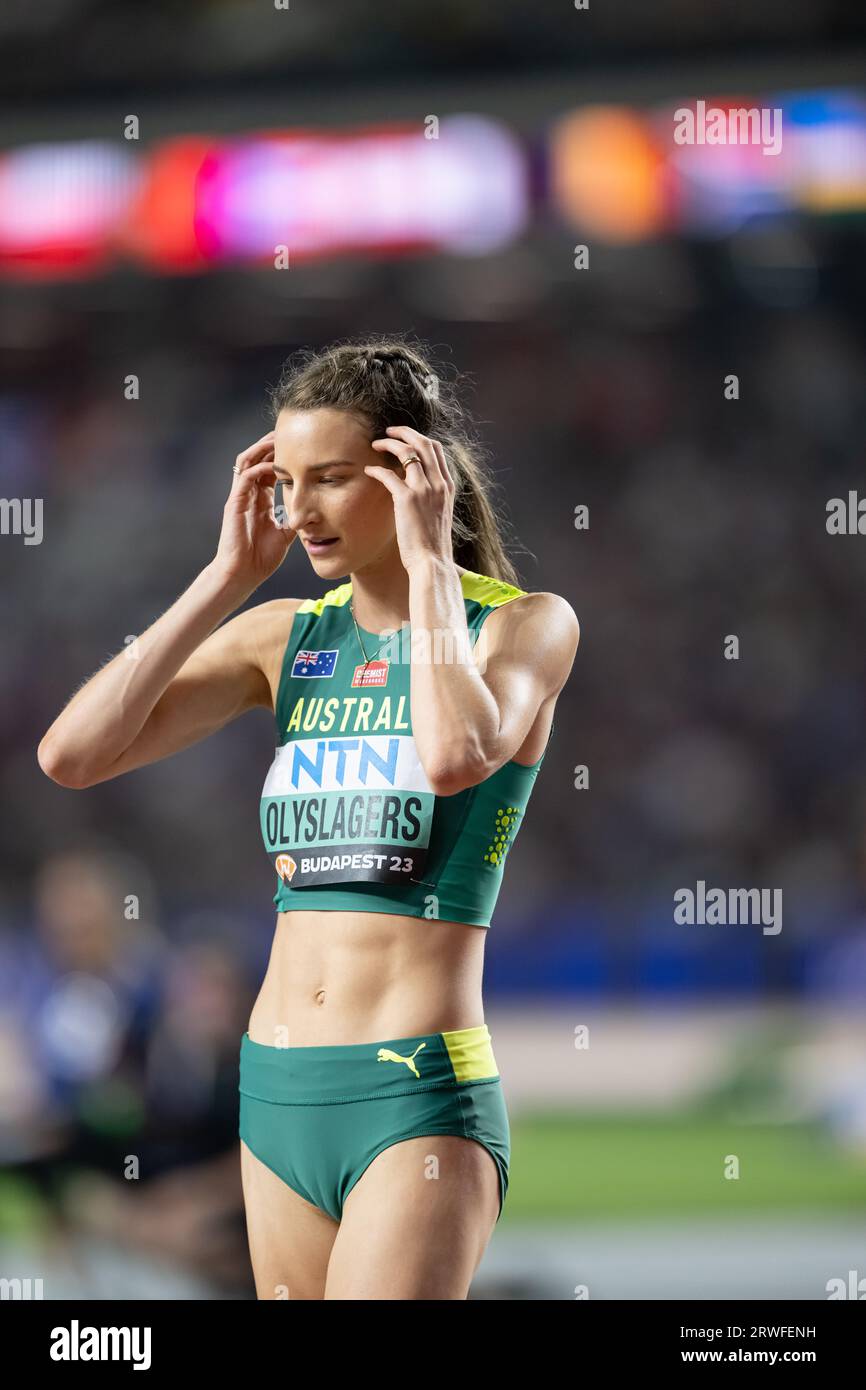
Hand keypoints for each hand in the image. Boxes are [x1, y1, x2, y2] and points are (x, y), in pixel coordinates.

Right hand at [213, 432, 295, 589]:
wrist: (243, 573)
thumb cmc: (260, 557)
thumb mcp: (285, 534)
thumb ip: (295, 519)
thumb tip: (314, 512)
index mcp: (259, 499)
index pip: (268, 468)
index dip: (281, 456)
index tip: (299, 446)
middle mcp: (248, 493)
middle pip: (256, 458)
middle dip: (271, 444)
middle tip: (289, 433)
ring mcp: (239, 497)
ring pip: (246, 461)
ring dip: (262, 448)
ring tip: (278, 439)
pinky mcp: (234, 503)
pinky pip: (246, 477)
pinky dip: (260, 468)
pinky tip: (275, 467)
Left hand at [365, 425, 455, 570]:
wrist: (432, 562)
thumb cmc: (433, 545)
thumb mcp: (439, 516)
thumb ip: (432, 498)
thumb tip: (419, 491)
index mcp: (448, 487)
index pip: (437, 450)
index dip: (419, 439)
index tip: (406, 439)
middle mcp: (438, 484)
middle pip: (423, 443)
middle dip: (404, 432)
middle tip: (389, 431)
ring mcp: (424, 490)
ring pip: (407, 452)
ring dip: (389, 444)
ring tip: (376, 444)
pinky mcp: (407, 499)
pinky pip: (389, 474)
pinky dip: (376, 469)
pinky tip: (369, 470)